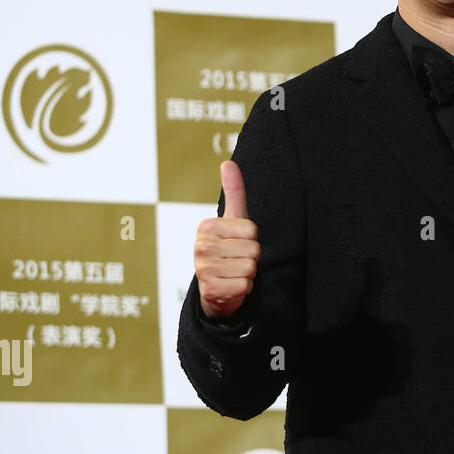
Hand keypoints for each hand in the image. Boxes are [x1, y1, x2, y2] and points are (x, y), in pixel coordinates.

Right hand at [194, 160, 259, 318]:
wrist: (216, 287)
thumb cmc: (228, 248)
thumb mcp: (233, 219)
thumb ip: (234, 191)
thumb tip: (228, 163)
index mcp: (206, 227)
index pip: (252, 230)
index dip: (252, 238)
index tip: (238, 242)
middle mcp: (201, 247)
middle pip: (252, 249)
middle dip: (251, 256)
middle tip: (238, 258)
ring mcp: (203, 270)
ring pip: (249, 267)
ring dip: (248, 272)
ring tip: (235, 271)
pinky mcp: (210, 291)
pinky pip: (244, 285)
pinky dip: (244, 287)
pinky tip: (233, 284)